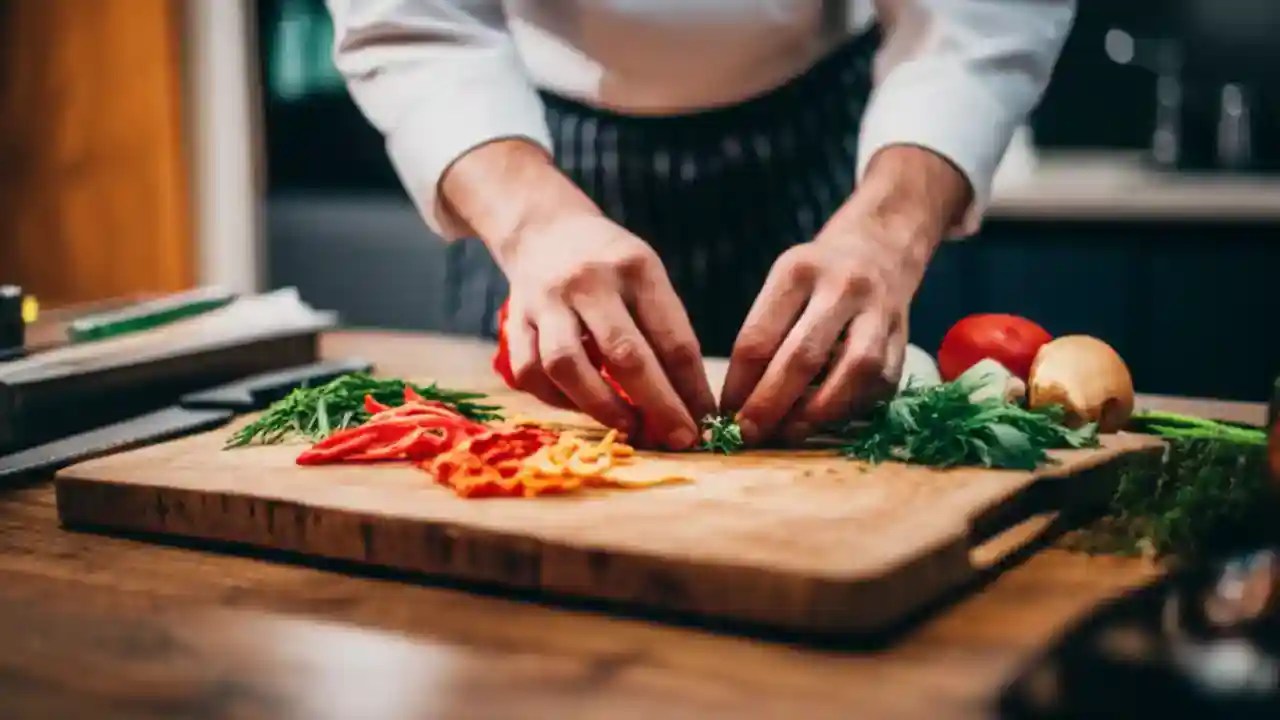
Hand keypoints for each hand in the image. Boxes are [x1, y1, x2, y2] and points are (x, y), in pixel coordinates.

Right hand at [439, 139, 714, 448]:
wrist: (543, 229)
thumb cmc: (609, 264)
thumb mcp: (646, 276)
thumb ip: (664, 330)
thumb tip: (689, 402)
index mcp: (635, 268)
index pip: (672, 337)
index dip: (691, 388)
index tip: (704, 422)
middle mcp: (589, 281)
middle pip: (625, 354)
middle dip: (657, 405)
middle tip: (678, 438)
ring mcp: (546, 300)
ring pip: (567, 366)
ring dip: (601, 407)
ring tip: (629, 427)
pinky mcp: (515, 320)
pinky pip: (531, 372)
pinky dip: (558, 400)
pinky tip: (582, 406)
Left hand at [720, 226, 916, 444]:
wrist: (881, 247)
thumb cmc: (817, 276)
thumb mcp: (782, 284)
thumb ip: (763, 335)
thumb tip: (739, 402)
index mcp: (798, 272)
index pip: (759, 337)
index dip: (740, 384)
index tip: (726, 413)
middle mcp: (843, 288)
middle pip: (804, 356)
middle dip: (772, 404)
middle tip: (749, 434)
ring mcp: (879, 312)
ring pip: (855, 370)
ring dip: (819, 412)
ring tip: (790, 432)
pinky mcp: (903, 338)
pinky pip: (881, 383)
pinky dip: (852, 408)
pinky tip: (826, 419)